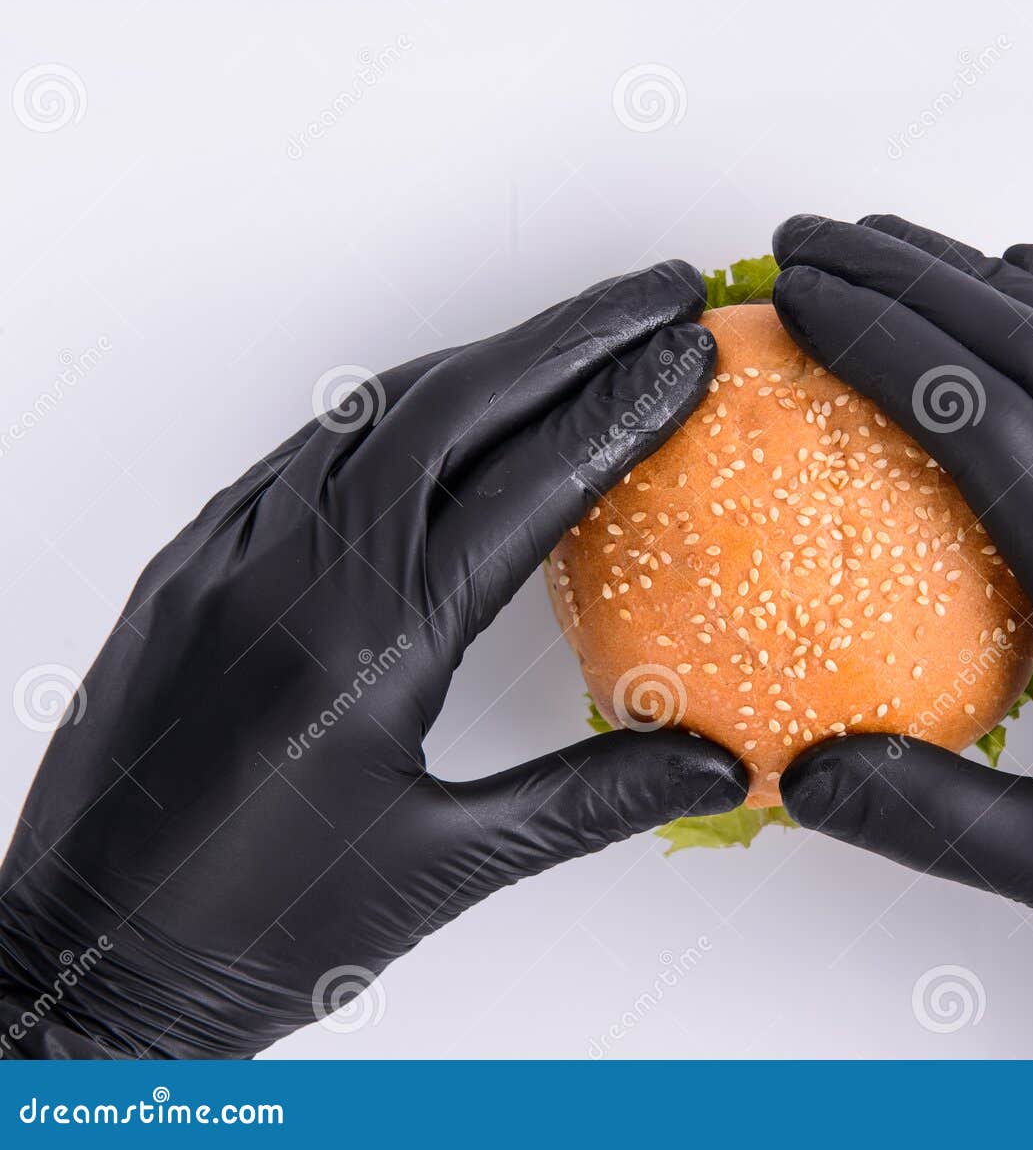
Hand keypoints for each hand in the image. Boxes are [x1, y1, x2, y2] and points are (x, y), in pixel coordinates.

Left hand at [0, 262, 745, 1057]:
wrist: (81, 970)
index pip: (522, 489)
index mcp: (367, 645)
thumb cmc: (253, 934)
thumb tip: (716, 762)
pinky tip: (437, 412)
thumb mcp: (444, 869)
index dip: (617, 414)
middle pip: (450, 408)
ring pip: (370, 414)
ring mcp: (226, 560)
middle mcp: (291, 575)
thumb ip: (587, 798)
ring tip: (572, 338)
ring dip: (482, 363)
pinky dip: (388, 413)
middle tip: (655, 298)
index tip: (687, 358)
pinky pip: (298, 457)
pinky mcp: (185, 571)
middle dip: (567, 339)